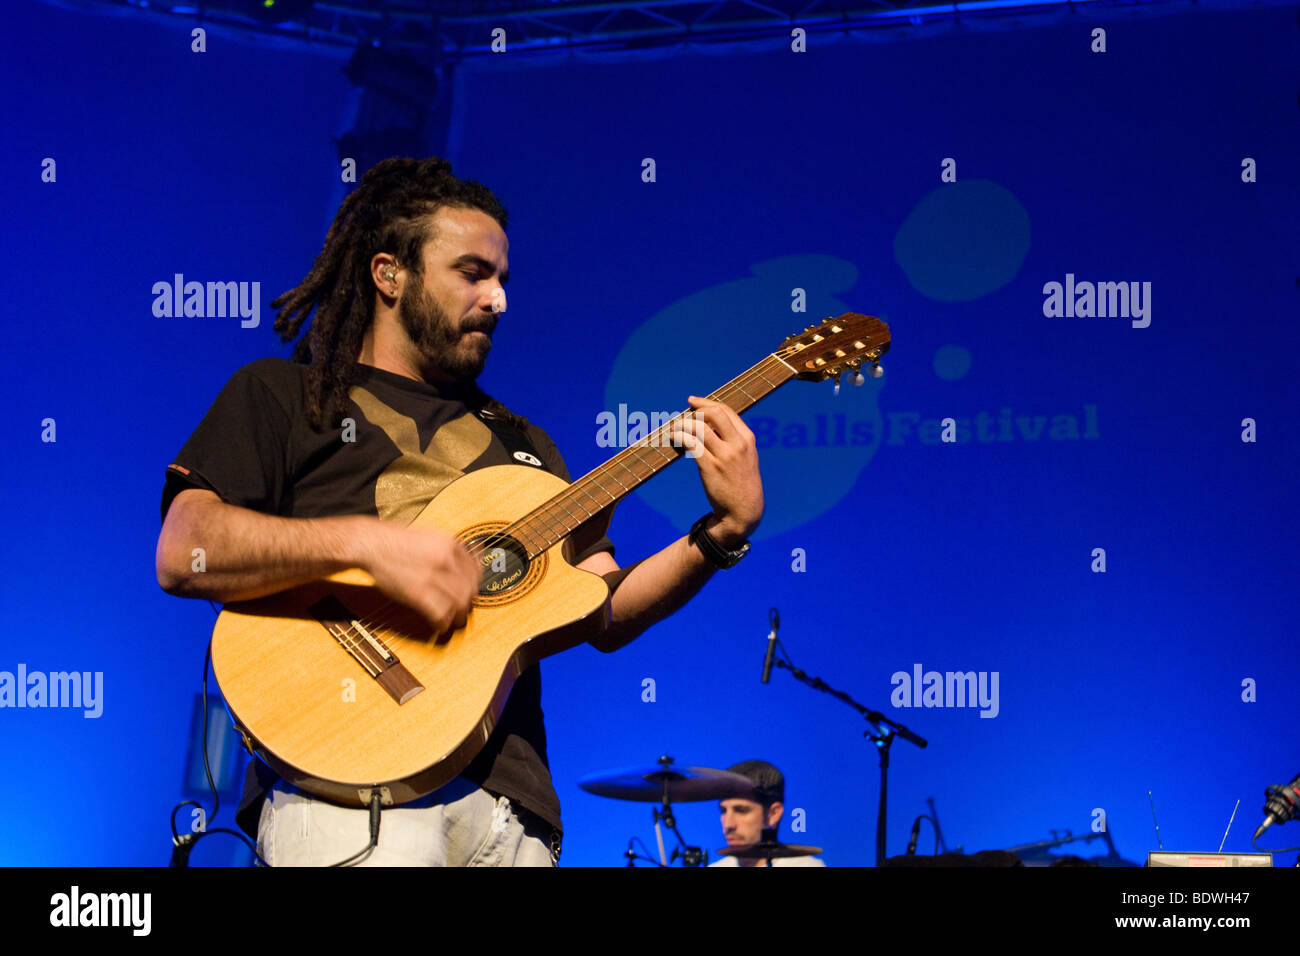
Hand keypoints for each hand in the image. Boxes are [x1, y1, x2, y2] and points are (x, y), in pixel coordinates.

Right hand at [356, 519, 479, 637]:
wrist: (371, 543)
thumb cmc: (396, 540)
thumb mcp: (430, 535)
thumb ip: (449, 548)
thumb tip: (468, 559)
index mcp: (450, 544)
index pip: (476, 570)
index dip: (476, 586)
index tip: (472, 593)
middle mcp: (445, 559)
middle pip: (470, 588)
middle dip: (469, 603)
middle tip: (463, 610)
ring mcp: (432, 575)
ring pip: (459, 602)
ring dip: (458, 616)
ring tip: (454, 620)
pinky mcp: (417, 592)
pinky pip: (440, 612)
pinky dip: (442, 622)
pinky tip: (439, 625)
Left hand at [670, 395, 763, 545]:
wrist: (744, 510)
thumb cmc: (741, 483)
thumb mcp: (747, 457)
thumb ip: (733, 439)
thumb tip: (708, 423)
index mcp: (747, 439)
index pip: (726, 411)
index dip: (706, 403)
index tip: (693, 402)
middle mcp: (737, 444)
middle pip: (714, 414)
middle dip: (696, 410)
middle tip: (684, 415)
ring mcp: (724, 456)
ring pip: (699, 428)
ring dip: (683, 424)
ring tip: (675, 428)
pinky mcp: (710, 467)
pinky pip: (691, 444)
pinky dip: (680, 437)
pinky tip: (675, 439)